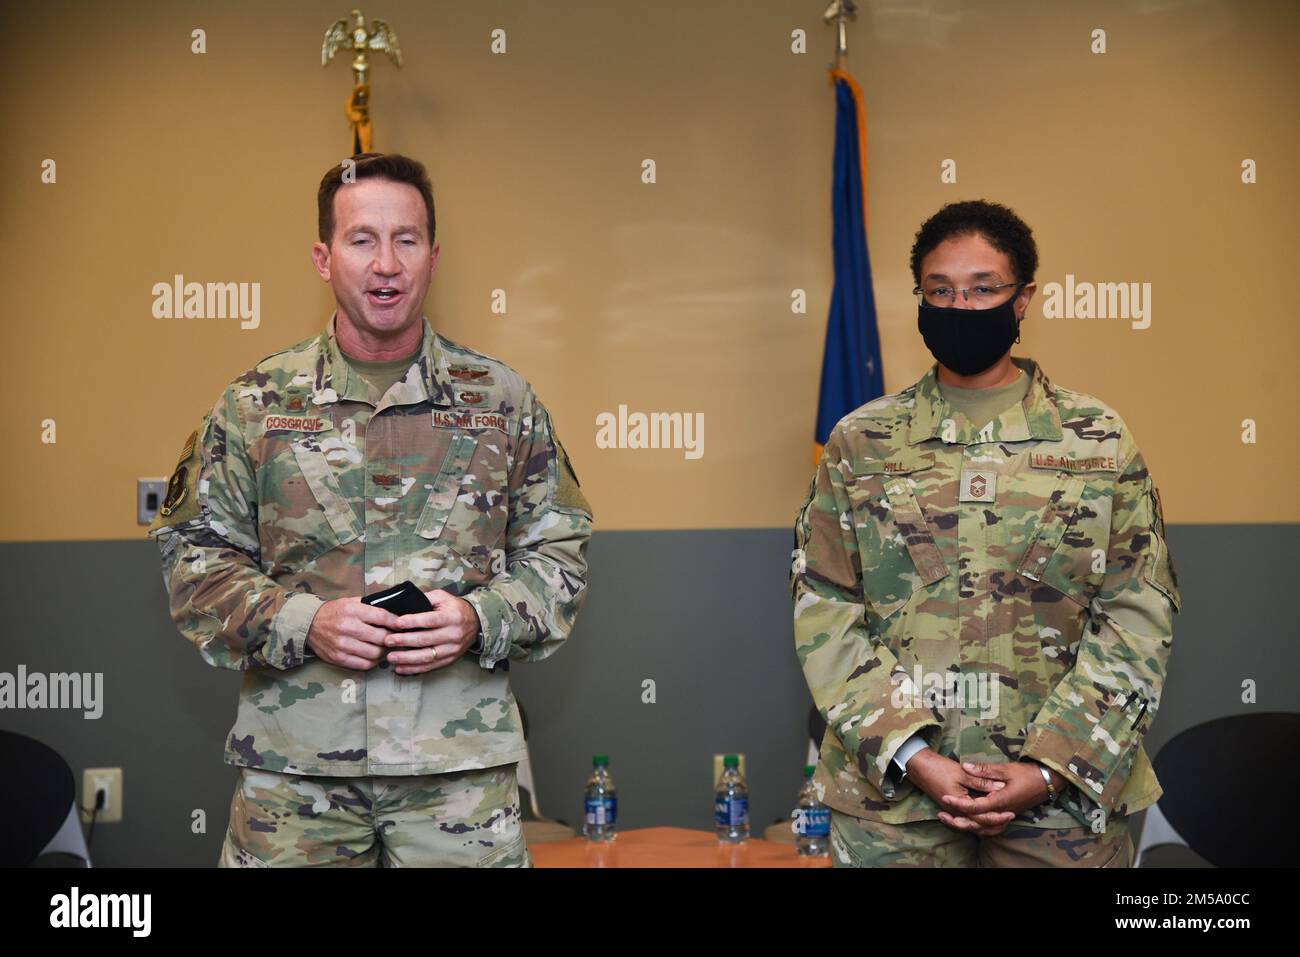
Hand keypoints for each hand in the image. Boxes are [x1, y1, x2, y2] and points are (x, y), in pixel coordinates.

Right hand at [305, 597, 400, 670]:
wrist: (309, 624)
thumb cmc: (334, 612)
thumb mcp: (351, 601)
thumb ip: (371, 606)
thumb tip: (394, 611)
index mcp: (354, 610)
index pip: (383, 617)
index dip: (396, 622)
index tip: (402, 625)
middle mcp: (349, 628)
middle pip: (382, 638)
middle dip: (391, 638)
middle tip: (393, 637)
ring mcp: (343, 645)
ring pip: (375, 653)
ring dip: (382, 651)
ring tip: (382, 646)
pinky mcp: (339, 658)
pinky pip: (364, 665)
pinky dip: (372, 662)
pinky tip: (372, 655)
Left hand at [382, 589, 480, 675]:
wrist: (476, 623)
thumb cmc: (455, 609)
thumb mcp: (444, 597)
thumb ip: (426, 599)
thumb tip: (405, 603)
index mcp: (452, 617)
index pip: (430, 620)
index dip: (413, 622)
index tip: (397, 623)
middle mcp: (453, 634)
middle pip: (426, 640)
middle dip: (404, 641)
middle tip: (388, 641)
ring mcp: (452, 649)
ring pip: (427, 656)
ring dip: (407, 658)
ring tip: (391, 657)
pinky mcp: (449, 659)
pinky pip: (430, 667)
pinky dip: (414, 669)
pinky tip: (401, 668)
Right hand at [906, 750, 1017, 835]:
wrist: (920, 767)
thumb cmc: (938, 768)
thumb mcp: (962, 772)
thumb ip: (981, 781)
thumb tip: (1001, 786)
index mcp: (959, 804)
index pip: (982, 817)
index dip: (998, 816)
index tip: (1011, 812)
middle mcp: (956, 812)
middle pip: (979, 825)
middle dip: (996, 823)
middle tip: (1011, 816)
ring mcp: (954, 811)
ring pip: (974, 825)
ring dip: (988, 824)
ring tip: (1003, 819)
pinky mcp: (953, 808)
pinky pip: (969, 819)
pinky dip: (980, 820)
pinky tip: (988, 814)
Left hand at [937, 761, 1065, 831]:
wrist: (1047, 782)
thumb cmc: (1027, 774)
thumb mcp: (1006, 768)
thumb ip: (984, 770)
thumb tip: (965, 766)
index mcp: (1001, 800)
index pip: (976, 807)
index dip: (960, 803)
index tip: (945, 797)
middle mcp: (1003, 812)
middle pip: (978, 823)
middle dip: (958, 820)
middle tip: (941, 814)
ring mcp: (1006, 816)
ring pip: (984, 829)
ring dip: (967, 826)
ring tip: (950, 819)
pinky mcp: (1007, 815)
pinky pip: (991, 828)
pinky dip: (979, 828)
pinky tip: (969, 822)